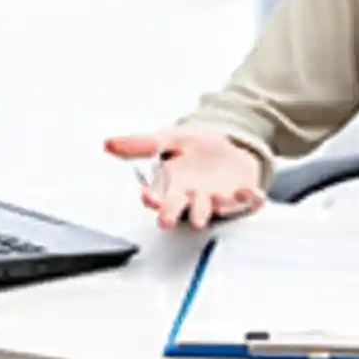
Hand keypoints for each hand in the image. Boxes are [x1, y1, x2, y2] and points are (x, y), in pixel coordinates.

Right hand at [103, 131, 264, 229]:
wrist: (230, 145)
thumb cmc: (198, 149)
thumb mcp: (170, 139)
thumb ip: (142, 144)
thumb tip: (109, 143)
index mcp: (176, 186)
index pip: (160, 197)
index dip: (153, 199)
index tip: (146, 196)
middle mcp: (196, 197)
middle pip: (183, 210)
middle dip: (175, 214)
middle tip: (166, 219)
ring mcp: (220, 198)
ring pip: (215, 208)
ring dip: (214, 206)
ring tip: (213, 200)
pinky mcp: (243, 195)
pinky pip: (247, 200)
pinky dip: (250, 198)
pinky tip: (250, 192)